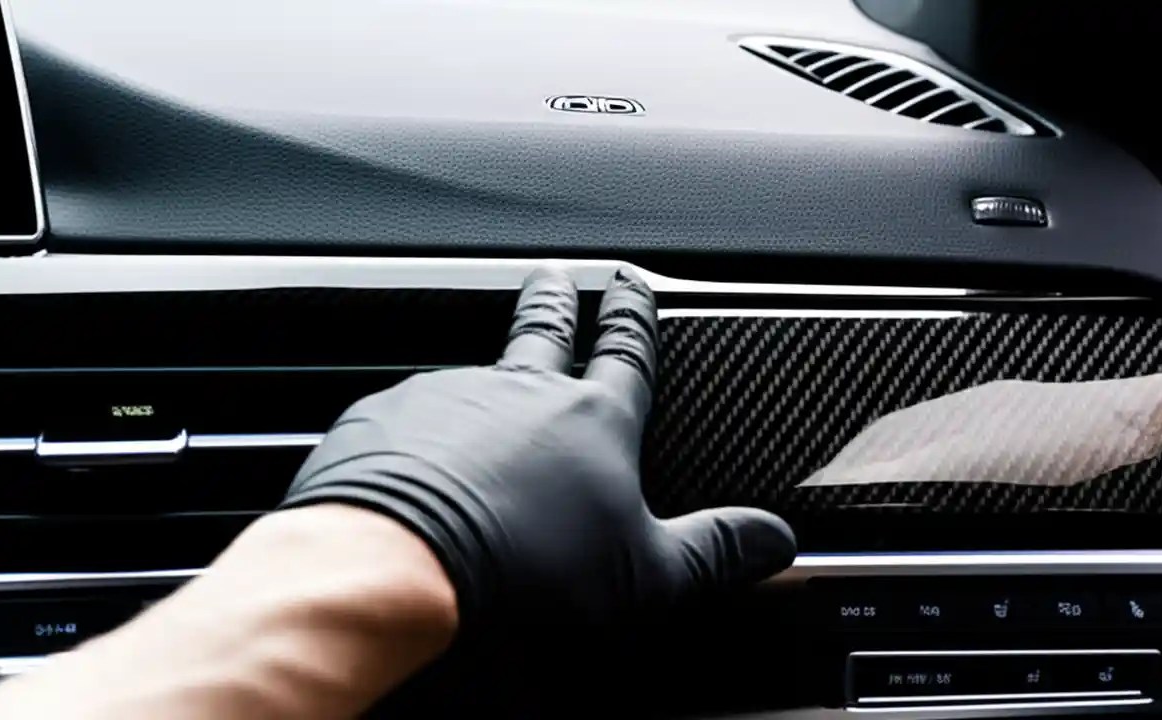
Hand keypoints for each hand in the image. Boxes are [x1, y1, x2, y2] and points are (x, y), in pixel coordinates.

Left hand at [281, 266, 795, 625]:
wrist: (400, 563)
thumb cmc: (524, 570)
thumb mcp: (646, 574)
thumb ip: (715, 549)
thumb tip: (777, 539)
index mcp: (592, 421)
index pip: (625, 353)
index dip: (634, 318)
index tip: (633, 287)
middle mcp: (520, 392)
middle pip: (545, 329)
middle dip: (557, 301)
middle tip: (557, 277)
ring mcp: (447, 398)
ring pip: (475, 369)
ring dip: (485, 370)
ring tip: (485, 381)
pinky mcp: (384, 419)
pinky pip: (408, 409)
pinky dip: (418, 423)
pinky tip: (413, 453)